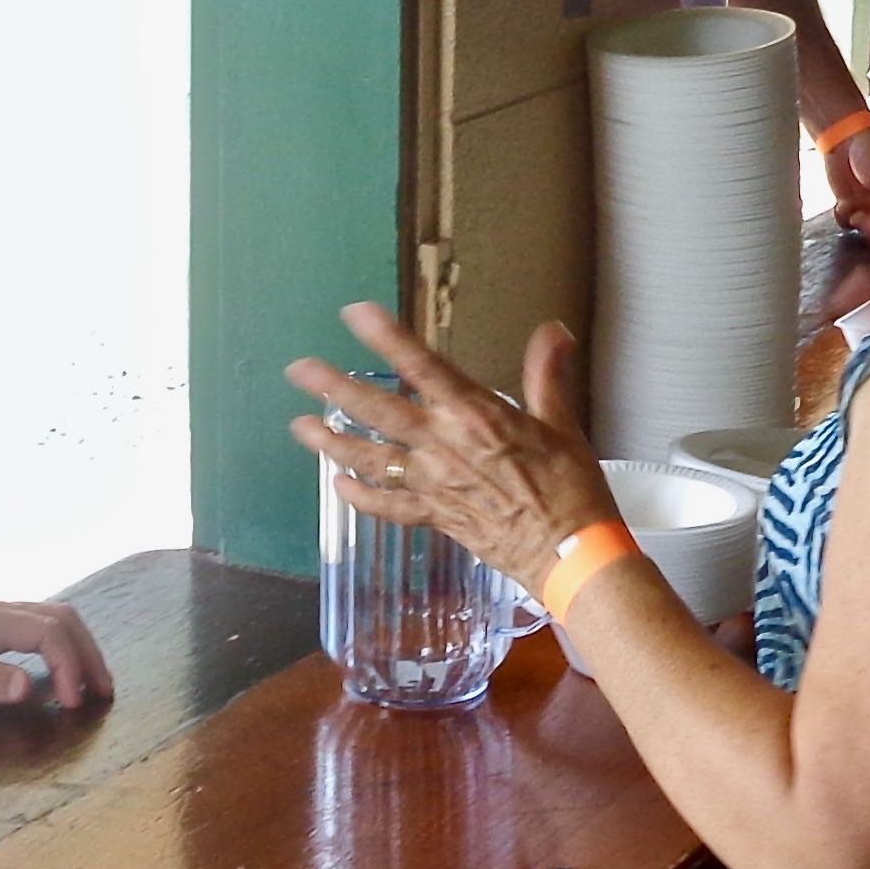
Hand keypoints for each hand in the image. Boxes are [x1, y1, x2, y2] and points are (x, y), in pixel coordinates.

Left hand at [0, 595, 113, 711]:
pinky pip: (38, 625)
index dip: (69, 667)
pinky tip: (60, 671)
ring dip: (79, 648)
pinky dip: (61, 646)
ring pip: (53, 618)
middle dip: (88, 654)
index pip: (47, 634)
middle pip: (61, 619)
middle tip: (104, 695)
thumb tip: (27, 689)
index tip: (74, 704)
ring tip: (93, 685)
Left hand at [285, 304, 614, 593]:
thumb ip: (547, 375)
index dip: (388, 338)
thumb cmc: (571, 487)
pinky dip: (360, 496)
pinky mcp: (434, 517)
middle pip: (379, 411)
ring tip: (300, 426)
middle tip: (299, 370)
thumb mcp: (562, 424)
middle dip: (335, 388)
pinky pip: (387, 506)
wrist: (569, 555)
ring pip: (372, 458)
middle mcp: (444, 446)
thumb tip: (552, 330)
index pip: (423, 367)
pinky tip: (338, 484)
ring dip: (332, 441)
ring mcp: (433, 484)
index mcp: (476, 416)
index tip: (355, 314)